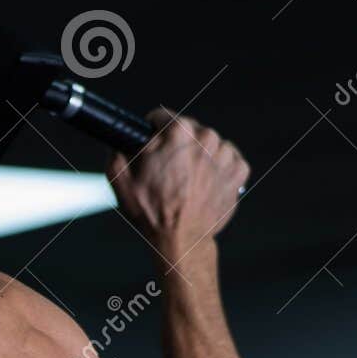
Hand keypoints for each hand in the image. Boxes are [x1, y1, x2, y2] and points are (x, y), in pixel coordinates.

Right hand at [107, 108, 248, 251]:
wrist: (181, 240)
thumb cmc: (152, 213)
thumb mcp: (121, 181)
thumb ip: (118, 153)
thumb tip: (120, 142)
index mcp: (178, 132)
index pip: (161, 117)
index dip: (152, 131)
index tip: (152, 145)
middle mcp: (206, 137)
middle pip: (187, 131)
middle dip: (176, 147)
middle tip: (166, 172)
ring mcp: (226, 154)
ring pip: (208, 145)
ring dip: (198, 158)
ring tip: (185, 182)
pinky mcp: (239, 170)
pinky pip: (226, 161)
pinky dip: (216, 170)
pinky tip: (202, 186)